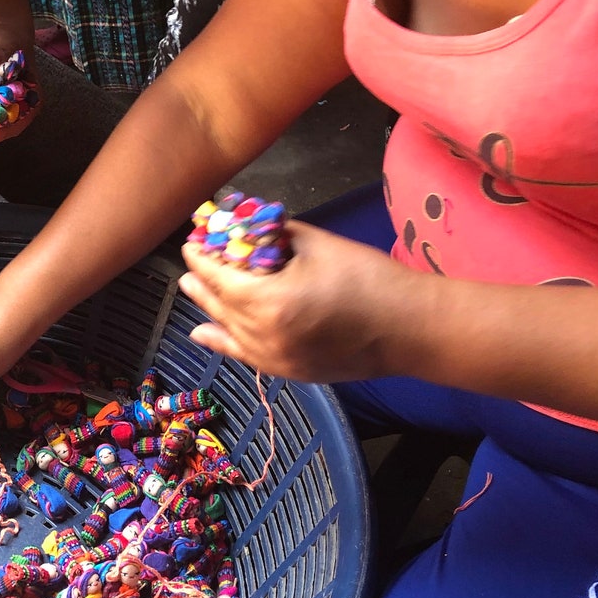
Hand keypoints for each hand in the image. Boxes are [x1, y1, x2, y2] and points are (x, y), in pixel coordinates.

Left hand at [179, 221, 419, 384]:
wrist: (409, 329)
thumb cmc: (368, 279)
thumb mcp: (318, 244)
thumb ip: (278, 235)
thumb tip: (254, 225)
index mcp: (269, 301)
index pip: (219, 278)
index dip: (201, 259)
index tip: (190, 243)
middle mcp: (264, 336)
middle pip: (219, 305)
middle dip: (201, 282)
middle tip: (189, 263)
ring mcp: (275, 359)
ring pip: (229, 331)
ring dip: (209, 308)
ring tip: (191, 290)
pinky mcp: (289, 372)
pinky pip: (245, 355)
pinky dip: (222, 342)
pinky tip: (203, 335)